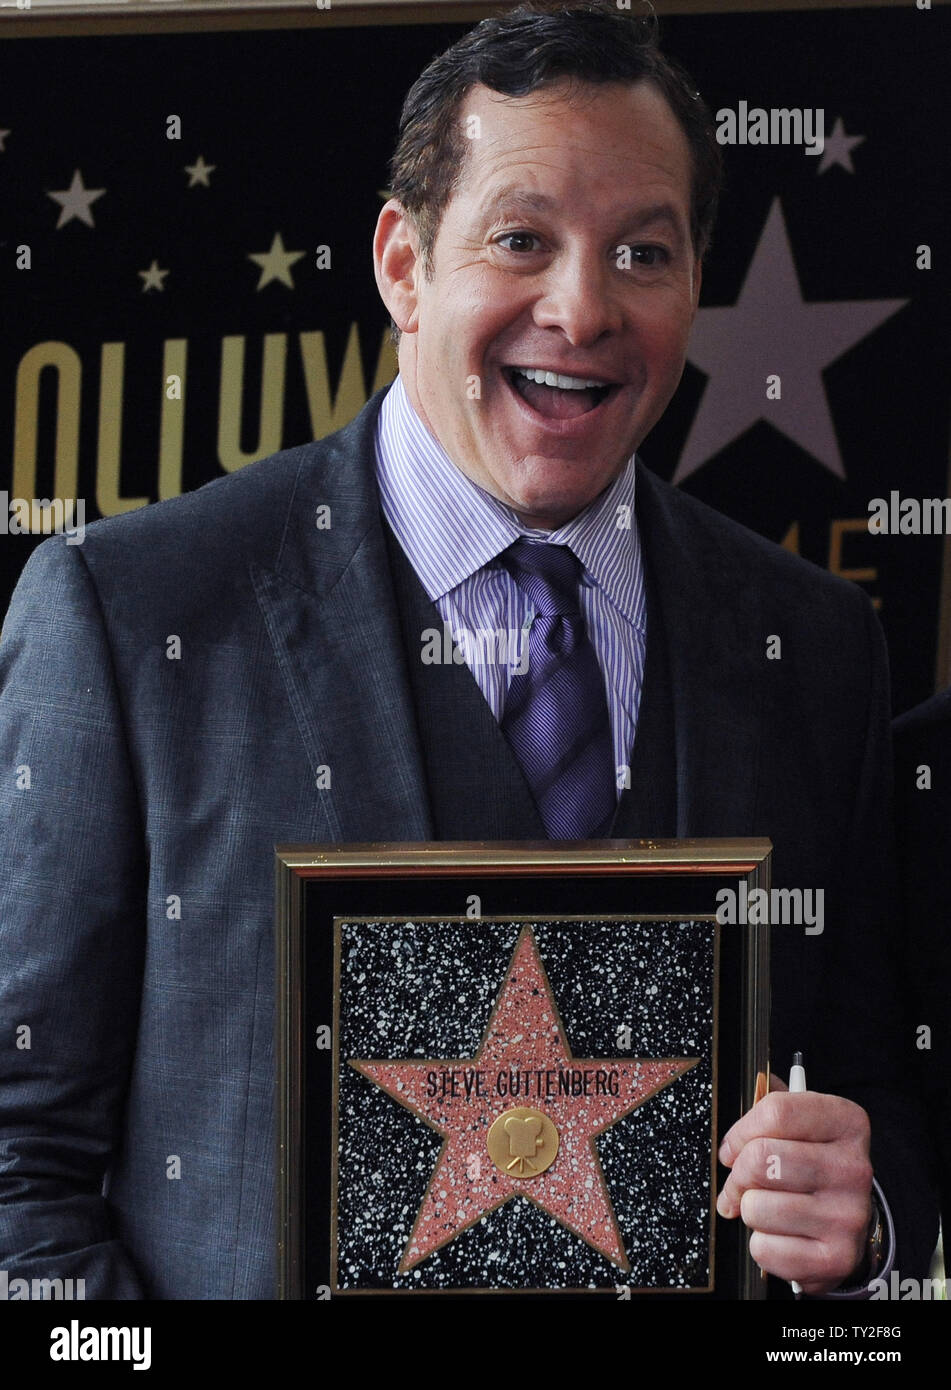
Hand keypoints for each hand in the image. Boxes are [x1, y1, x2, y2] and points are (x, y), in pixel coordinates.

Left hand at [716, 1074, 873, 1293]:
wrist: (849, 1222)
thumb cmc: (813, 1164)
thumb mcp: (804, 1125)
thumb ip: (773, 1104)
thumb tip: (750, 1088)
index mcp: (847, 1123)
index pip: (775, 1111)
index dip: (740, 1131)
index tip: (732, 1148)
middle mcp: (853, 1168)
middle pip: (760, 1159)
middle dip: (737, 1175)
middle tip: (740, 1183)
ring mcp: (848, 1216)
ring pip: (757, 1207)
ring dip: (750, 1210)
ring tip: (769, 1208)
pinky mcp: (837, 1259)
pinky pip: (765, 1249)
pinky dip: (762, 1245)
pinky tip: (781, 1235)